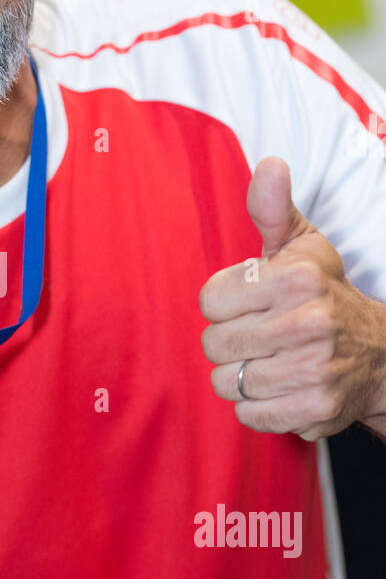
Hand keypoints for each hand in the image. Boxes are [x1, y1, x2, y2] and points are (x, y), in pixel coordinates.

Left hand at [198, 157, 385, 440]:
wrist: (378, 354)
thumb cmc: (323, 294)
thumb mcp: (301, 246)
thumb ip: (273, 208)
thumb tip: (269, 164)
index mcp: (296, 278)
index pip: (210, 301)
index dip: (223, 305)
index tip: (248, 304)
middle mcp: (307, 322)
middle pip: (214, 344)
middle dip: (230, 342)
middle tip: (259, 335)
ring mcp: (313, 368)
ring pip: (227, 382)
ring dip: (242, 376)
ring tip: (270, 361)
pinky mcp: (314, 408)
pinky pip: (248, 414)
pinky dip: (257, 406)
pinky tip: (280, 387)